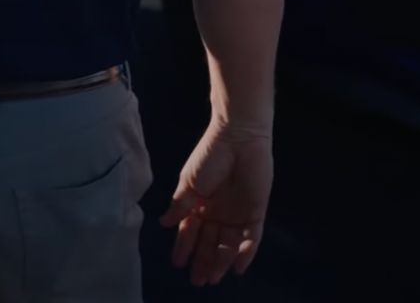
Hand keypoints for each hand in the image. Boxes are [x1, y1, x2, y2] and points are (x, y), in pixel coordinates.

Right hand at [160, 120, 272, 286]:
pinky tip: (238, 267)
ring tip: (213, 277)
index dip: (184, 246)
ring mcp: (237, 212)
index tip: (177, 264)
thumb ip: (179, 205)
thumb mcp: (189, 182)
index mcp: (199, 202)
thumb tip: (163, 223)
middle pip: (209, 241)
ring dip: (221, 260)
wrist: (237, 138)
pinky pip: (251, 237)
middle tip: (197, 281)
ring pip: (228, 243)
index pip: (190, 230)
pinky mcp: (256, 211)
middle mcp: (217, 211)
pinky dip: (246, 252)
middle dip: (202, 260)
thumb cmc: (209, 156)